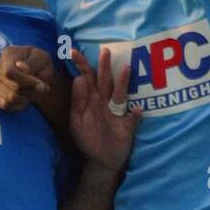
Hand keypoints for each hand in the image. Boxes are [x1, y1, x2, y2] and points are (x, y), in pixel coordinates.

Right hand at [0, 45, 58, 112]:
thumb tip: (20, 66)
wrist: (38, 74)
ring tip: (34, 92)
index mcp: (8, 53)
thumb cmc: (41, 65)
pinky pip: (5, 105)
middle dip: (31, 91)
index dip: (26, 82)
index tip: (41, 84)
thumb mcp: (44, 60)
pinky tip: (25, 99)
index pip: (9, 72)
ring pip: (10, 98)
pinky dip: (18, 105)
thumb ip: (33, 63)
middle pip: (12, 87)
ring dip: (26, 98)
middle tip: (42, 89)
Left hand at [69, 47, 140, 172]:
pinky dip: (135, 115)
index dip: (81, 66)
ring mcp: (117, 113)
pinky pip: (132, 119)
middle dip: (104, 66)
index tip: (73, 51)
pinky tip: (137, 110)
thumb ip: (78, 102)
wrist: (101, 159)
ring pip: (120, 94)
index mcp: (91, 100)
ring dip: (123, 82)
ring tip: (125, 68)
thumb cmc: (88, 138)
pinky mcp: (127, 126)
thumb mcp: (77, 121)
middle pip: (105, 81)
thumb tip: (79, 79)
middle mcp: (105, 103)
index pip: (87, 79)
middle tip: (105, 50)